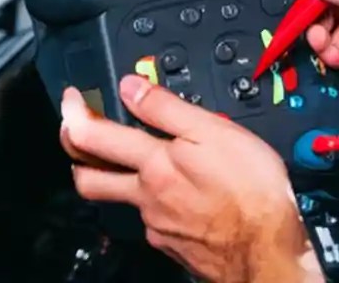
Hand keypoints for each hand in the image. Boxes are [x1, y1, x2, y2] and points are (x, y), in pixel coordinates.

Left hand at [59, 77, 323, 282]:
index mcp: (154, 164)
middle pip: (90, 179)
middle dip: (77, 156)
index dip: (74, 114)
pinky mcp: (173, 246)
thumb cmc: (250, 192)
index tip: (71, 100)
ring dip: (123, 180)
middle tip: (81, 136)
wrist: (266, 252)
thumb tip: (131, 86)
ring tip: (138, 163)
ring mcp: (157, 225)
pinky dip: (159, 204)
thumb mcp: (214, 132)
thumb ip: (167, 108)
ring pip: (126, 200)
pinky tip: (182, 196)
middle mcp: (146, 197)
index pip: (93, 137)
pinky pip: (154, 222)